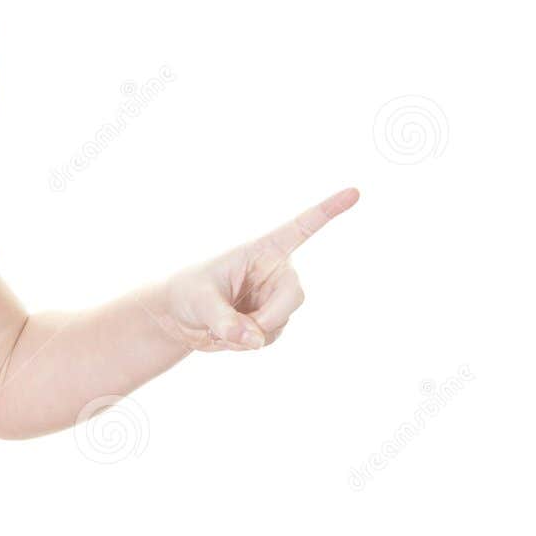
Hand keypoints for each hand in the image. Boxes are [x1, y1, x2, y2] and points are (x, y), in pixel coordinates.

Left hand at [162, 187, 359, 351]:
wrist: (180, 318)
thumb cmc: (187, 294)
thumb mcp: (199, 302)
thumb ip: (225, 320)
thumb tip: (255, 340)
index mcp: (261, 250)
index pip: (300, 228)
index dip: (328, 211)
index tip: (354, 192)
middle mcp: (274, 271)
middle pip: (294, 295)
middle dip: (269, 317)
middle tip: (240, 330)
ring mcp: (274, 297)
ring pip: (282, 321)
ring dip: (253, 332)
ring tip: (222, 325)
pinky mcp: (271, 320)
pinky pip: (271, 337)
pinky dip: (249, 343)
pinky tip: (229, 334)